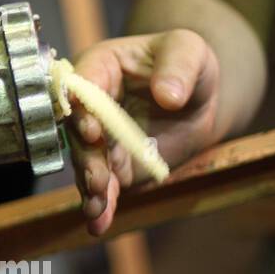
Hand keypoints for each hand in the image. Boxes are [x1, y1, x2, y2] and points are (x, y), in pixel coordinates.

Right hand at [67, 29, 220, 235]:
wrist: (196, 98)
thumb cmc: (186, 63)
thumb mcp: (190, 50)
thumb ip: (179, 66)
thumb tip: (168, 95)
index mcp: (101, 67)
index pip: (83, 84)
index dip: (83, 109)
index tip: (93, 132)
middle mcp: (90, 105)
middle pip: (78, 130)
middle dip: (87, 157)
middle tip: (98, 180)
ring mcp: (99, 138)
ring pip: (87, 162)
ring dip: (90, 186)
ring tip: (98, 207)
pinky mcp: (112, 165)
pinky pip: (103, 186)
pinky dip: (101, 205)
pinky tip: (99, 223)